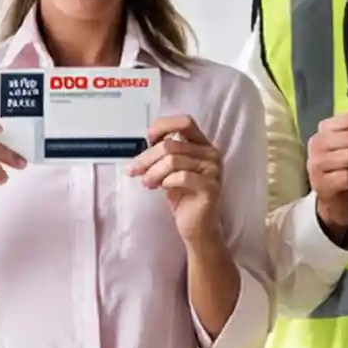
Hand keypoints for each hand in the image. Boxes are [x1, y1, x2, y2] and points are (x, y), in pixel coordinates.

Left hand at [129, 115, 222, 243]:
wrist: (196, 226)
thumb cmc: (182, 195)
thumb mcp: (170, 169)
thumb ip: (164, 152)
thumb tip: (147, 139)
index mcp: (202, 144)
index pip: (185, 122)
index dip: (163, 126)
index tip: (147, 138)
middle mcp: (211, 153)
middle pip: (171, 145)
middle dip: (147, 158)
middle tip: (134, 170)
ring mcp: (213, 170)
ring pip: (173, 161)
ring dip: (153, 172)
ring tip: (146, 183)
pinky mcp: (211, 187)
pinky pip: (182, 177)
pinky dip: (166, 181)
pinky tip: (162, 188)